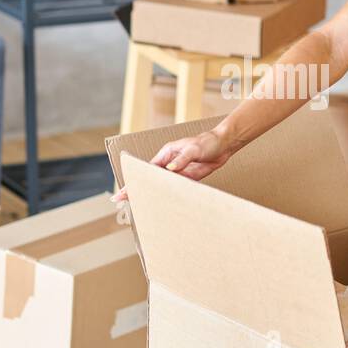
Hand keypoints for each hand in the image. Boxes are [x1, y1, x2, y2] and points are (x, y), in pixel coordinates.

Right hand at [111, 129, 234, 202]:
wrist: (224, 145)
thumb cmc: (208, 142)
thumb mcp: (193, 149)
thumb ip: (182, 159)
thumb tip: (170, 169)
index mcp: (166, 154)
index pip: (146, 168)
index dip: (134, 179)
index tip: (123, 189)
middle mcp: (170, 163)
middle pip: (150, 178)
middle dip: (137, 188)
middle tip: (122, 200)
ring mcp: (179, 171)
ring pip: (161, 184)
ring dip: (152, 193)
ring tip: (139, 204)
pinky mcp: (188, 178)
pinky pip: (176, 188)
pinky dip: (168, 195)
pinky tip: (161, 202)